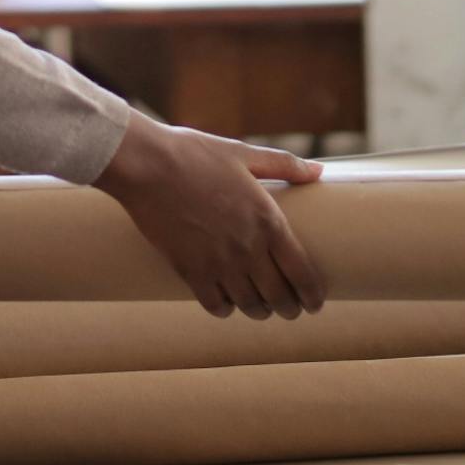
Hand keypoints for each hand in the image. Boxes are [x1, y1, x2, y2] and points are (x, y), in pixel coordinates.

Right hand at [93, 115, 329, 321]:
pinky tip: (226, 301)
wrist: (147, 165)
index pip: (302, 274)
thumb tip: (317, 173)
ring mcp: (219, 264)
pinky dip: (225, 308)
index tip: (315, 302)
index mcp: (267, 221)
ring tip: (260, 307)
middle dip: (289, 308)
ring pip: (250, 306)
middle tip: (290, 308)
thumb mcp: (243, 154)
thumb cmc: (195, 154)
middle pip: (279, 297)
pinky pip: (216, 305)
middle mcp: (248, 249)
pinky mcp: (191, 271)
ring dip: (259, 310)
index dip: (313, 295)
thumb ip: (284, 164)